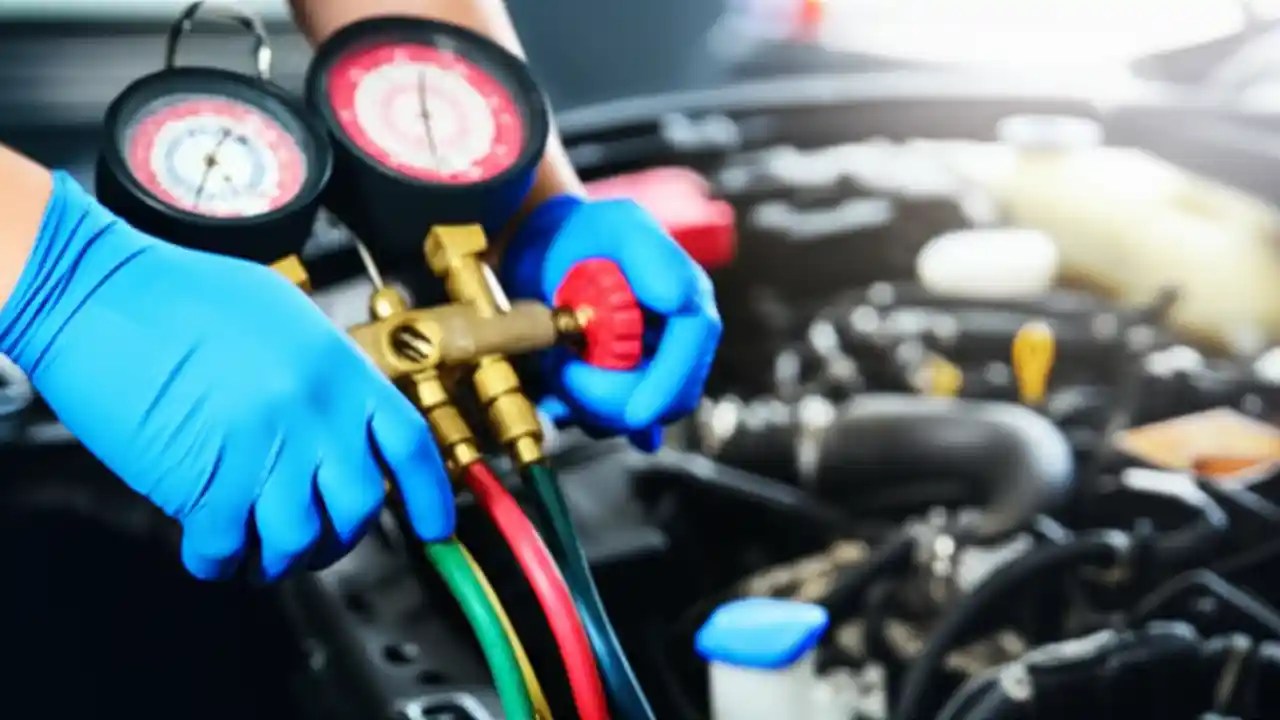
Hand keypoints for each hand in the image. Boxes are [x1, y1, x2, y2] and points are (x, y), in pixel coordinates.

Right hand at [0, 173, 452, 580]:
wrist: (100, 289)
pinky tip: (209, 548)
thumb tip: (343, 425)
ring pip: (299, 541)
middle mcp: (314, 414)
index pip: (410, 446)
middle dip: (339, 537)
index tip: (435, 529)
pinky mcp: (202, 482)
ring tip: (259, 551)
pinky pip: (226, 549)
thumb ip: (326, 376)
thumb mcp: (287, 319)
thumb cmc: (185, 295)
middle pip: (357, 507)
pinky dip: (219, 562)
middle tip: (315, 539)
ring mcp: (261, 450)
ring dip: (281, 559)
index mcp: (342, 370)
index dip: (431, 495)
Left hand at [502, 195, 720, 447]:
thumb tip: (679, 301)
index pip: (692, 348)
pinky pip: (613, 421)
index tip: (635, 416)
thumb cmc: (586, 234)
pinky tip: (560, 398)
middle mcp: (680, 340)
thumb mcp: (619, 227)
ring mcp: (655, 367)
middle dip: (613, 398)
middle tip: (562, 370)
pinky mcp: (627, 387)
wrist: (552, 250)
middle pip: (668, 398)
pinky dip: (583, 415)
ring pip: (636, 416)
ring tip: (555, 363)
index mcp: (689, 299)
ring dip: (587, 402)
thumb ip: (652, 257)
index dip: (667, 386)